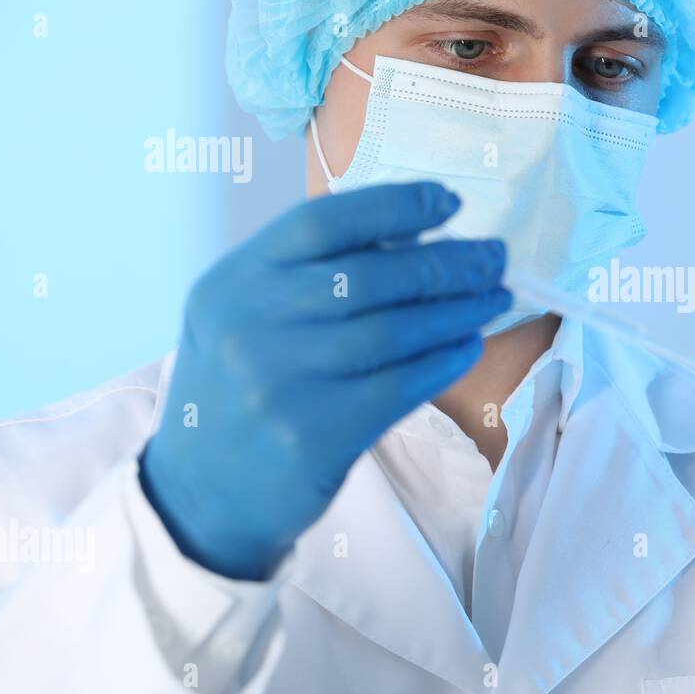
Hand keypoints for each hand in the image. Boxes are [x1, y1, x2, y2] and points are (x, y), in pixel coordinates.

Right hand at [140, 182, 509, 579]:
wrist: (201, 491)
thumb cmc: (246, 386)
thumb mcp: (248, 313)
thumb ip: (311, 271)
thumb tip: (417, 232)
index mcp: (234, 280)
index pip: (322, 221)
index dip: (394, 204)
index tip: (450, 202)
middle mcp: (248, 325)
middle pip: (370, 276)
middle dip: (448, 262)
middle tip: (493, 258)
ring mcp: (279, 382)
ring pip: (394, 330)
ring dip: (459, 310)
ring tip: (493, 298)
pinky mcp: (313, 435)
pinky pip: (400, 385)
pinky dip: (445, 360)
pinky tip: (469, 346)